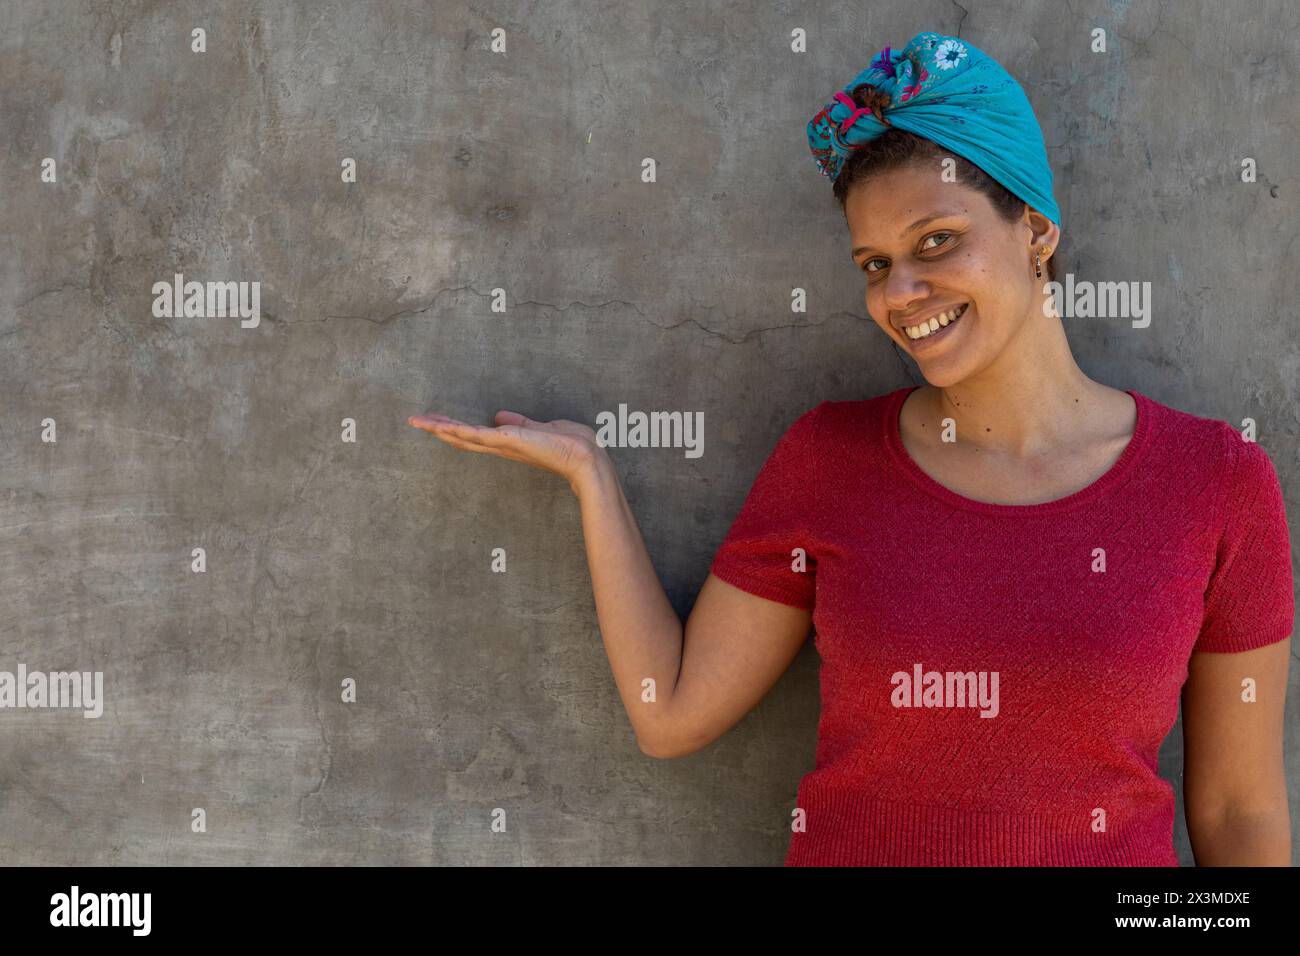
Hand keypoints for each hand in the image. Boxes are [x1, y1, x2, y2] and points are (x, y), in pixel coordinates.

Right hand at [407, 410, 605, 494]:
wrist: (586, 458)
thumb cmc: (572, 444)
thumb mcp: (543, 428)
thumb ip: (522, 423)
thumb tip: (499, 415)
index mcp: (511, 443)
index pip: (478, 436)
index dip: (457, 429)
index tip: (440, 422)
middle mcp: (503, 447)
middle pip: (464, 438)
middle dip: (440, 429)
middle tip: (416, 421)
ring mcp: (504, 445)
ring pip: (465, 437)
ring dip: (440, 428)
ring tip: (417, 421)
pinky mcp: (509, 441)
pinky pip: (477, 435)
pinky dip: (458, 430)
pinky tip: (440, 426)